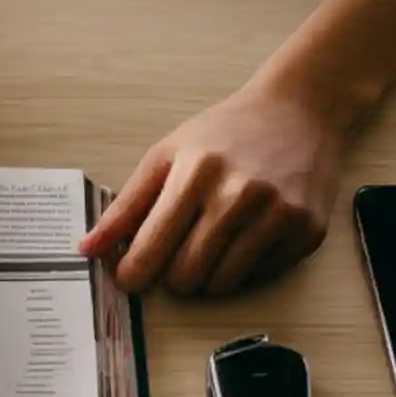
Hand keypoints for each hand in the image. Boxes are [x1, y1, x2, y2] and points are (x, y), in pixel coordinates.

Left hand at [79, 85, 344, 295]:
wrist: (298, 111)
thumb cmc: (225, 134)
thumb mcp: (166, 156)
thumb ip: (125, 207)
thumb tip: (88, 249)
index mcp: (195, 173)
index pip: (150, 249)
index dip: (132, 274)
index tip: (129, 278)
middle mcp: (238, 195)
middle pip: (184, 275)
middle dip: (170, 276)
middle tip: (174, 256)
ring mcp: (277, 214)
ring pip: (220, 285)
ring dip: (205, 277)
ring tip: (208, 246)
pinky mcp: (307, 230)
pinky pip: (258, 277)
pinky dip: (243, 269)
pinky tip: (244, 238)